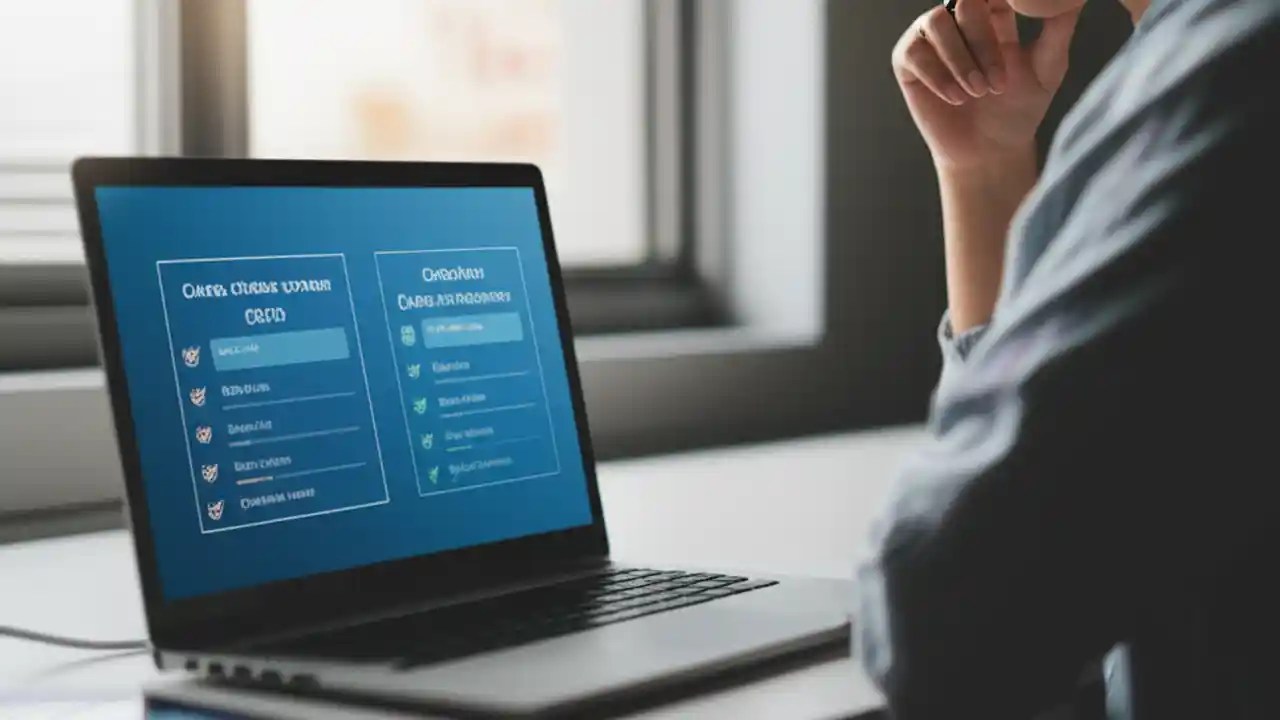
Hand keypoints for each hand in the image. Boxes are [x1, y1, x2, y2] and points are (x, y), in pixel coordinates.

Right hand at [891, 0, 1080, 168]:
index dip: (996, 0)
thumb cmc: (1018, 109)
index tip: (1006, 31)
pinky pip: (915, 52)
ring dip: (960, 59)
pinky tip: (955, 98)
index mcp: (992, 13)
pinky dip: (938, 76)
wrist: (988, 151)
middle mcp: (958, 19)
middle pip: (966, 2)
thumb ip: (1058, 26)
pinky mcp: (907, 61)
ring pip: (938, 22)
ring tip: (977, 92)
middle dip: (983, 41)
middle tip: (998, 83)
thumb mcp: (1048, 66)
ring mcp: (930, 37)